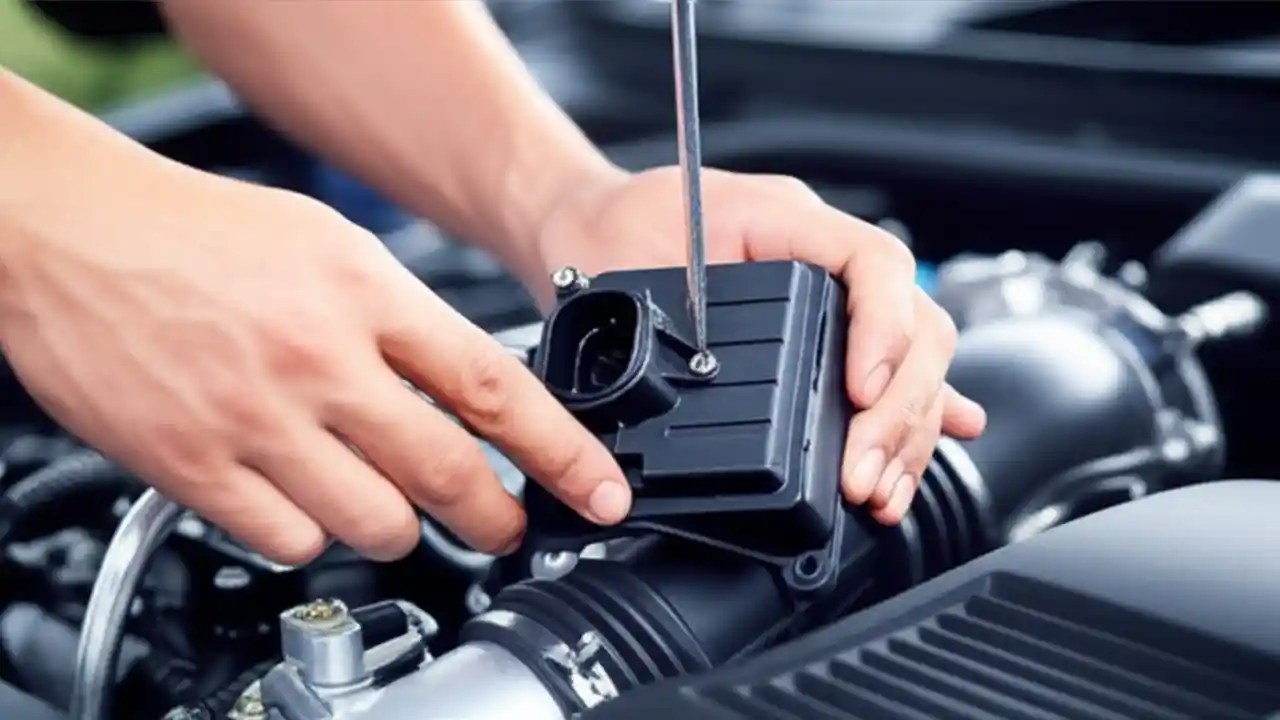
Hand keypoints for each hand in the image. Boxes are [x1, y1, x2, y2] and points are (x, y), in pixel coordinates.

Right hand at [0, 158, 631, 564]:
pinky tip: (299, 501)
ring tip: (387, 506)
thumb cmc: (199, 234)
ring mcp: (256, 420)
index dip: (564, 453)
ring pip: (374, 524)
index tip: (600, 491)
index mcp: (365, 293)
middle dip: (496, 519)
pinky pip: (288, 540)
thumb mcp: (331, 248)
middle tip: (507, 529)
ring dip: (398, 530)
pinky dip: (308, 535)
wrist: (69, 231)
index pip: (494, 387)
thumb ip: (404, 323)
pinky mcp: (193, 466)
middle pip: (448, 474)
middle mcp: (319, 360)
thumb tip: (471, 393)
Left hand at [534, 167, 986, 524]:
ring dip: (905, 433)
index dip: (884, 328)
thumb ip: (664, 310)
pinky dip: (909, 420)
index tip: (860, 391)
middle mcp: (821, 258)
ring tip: (878, 491)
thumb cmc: (611, 228)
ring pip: (913, 361)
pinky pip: (889, 376)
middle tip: (861, 474)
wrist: (591, 222)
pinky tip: (923, 452)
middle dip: (898, 411)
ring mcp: (830, 298)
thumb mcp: (628, 259)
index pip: (873, 262)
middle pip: (913, 325)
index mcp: (786, 219)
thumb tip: (693, 385)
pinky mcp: (822, 337)